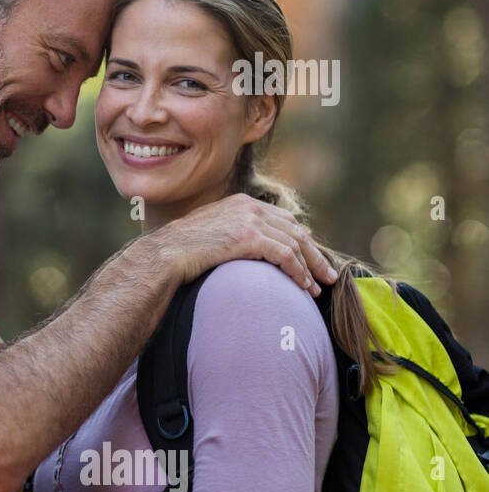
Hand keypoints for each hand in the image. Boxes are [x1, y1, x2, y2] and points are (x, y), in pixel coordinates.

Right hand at [146, 193, 336, 295]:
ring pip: (294, 244)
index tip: (312, 260)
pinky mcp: (248, 237)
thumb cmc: (180, 250)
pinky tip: (302, 287)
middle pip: (295, 231)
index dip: (302, 241)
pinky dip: (298, 273)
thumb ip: (232, 232)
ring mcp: (249, 220)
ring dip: (310, 269)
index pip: (283, 220)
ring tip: (316, 289)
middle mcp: (248, 206)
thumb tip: (251, 248)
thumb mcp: (210, 232)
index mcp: (241, 202)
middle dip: (315, 255)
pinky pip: (285, 256)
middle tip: (328, 276)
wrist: (164, 254)